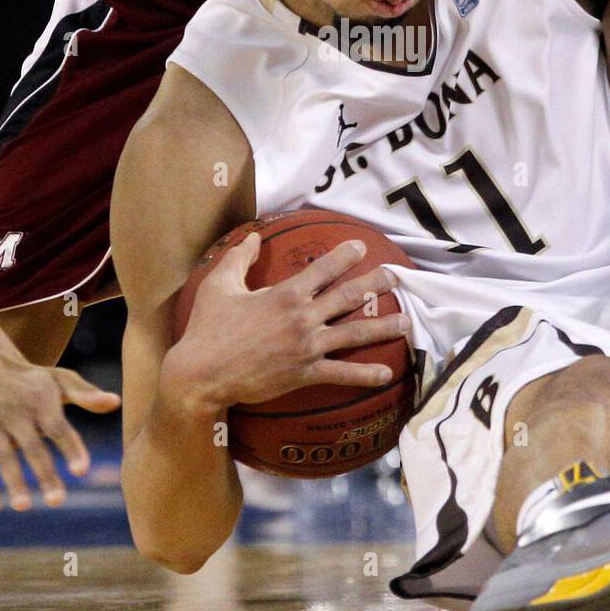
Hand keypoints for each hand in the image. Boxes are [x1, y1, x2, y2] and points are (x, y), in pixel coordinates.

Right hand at [0, 344, 121, 512]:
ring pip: (3, 458)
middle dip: (44, 474)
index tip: (82, 472)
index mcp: (41, 400)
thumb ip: (86, 394)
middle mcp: (16, 412)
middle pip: (32, 447)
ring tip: (25, 506)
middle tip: (58, 502)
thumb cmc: (31, 379)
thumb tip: (115, 402)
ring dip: (13, 482)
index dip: (70, 449)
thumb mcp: (59, 379)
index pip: (58, 428)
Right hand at [166, 234, 409, 409]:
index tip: (361, 247)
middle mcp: (303, 318)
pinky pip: (342, 374)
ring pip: (355, 333)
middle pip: (349, 297)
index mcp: (286, 294)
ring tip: (406, 322)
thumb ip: (239, 258)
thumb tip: (254, 236)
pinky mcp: (305, 373)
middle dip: (376, 284)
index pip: (323, 269)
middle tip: (396, 277)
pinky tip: (386, 373)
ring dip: (383, 327)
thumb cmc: (208, 328)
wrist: (202, 373)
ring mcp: (308, 347)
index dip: (345, 256)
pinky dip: (366, 374)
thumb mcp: (219, 284)